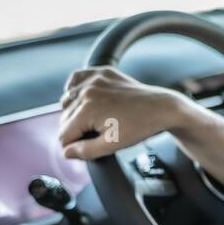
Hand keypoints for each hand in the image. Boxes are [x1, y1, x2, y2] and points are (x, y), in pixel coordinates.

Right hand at [58, 65, 178, 159]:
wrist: (160, 107)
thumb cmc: (139, 126)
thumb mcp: (112, 145)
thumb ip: (85, 151)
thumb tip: (66, 152)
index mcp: (87, 109)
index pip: (63, 134)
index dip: (73, 145)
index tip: (86, 147)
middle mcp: (86, 91)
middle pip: (64, 118)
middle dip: (75, 129)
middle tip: (95, 134)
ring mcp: (93, 79)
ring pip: (67, 100)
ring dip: (74, 112)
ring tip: (92, 120)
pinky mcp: (100, 72)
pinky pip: (75, 79)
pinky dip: (76, 89)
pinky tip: (85, 99)